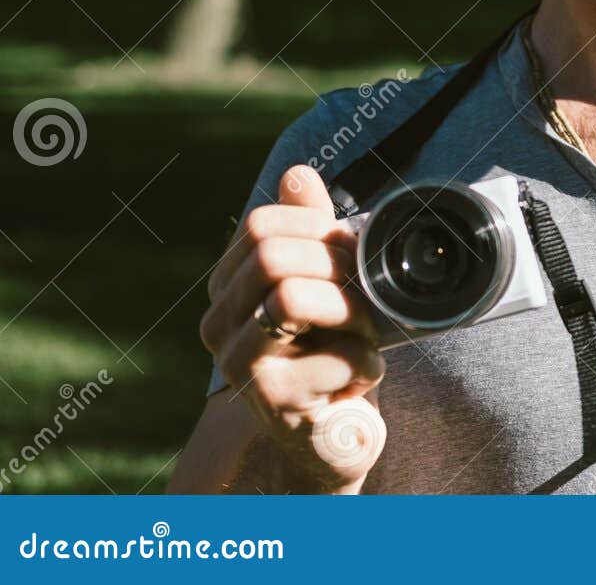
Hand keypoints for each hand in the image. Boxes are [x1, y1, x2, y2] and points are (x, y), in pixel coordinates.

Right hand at [200, 165, 386, 489]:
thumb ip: (310, 227)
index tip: (346, 250)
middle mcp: (218, 324)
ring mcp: (239, 365)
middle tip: (364, 291)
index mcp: (229, 287)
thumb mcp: (324, 280)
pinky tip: (362, 376)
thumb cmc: (330, 346)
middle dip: (336, 265)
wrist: (331, 432)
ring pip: (294, 299)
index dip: (317, 228)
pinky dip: (368, 361)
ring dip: (353, 310)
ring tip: (367, 331)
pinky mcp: (271, 402)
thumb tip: (297, 173)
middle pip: (274, 256)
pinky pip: (335, 356)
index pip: (261, 225)